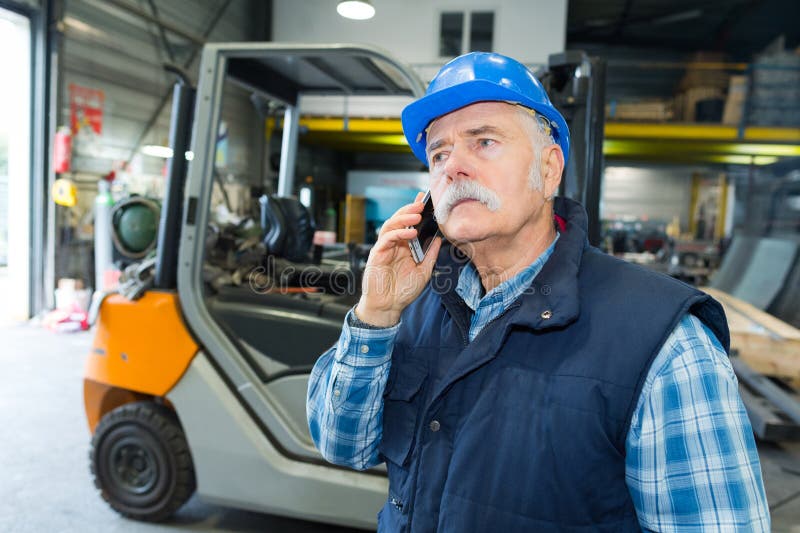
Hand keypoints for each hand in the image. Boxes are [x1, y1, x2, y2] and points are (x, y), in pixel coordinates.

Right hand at [355, 192, 441, 326]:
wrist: (388, 307)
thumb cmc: (403, 291)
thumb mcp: (423, 272)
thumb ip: (430, 255)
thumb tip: (439, 239)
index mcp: (404, 246)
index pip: (409, 224)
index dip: (415, 210)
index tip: (426, 199)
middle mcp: (393, 245)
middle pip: (399, 220)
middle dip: (410, 209)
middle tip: (422, 202)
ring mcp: (384, 248)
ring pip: (391, 225)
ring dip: (404, 217)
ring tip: (417, 214)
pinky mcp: (377, 255)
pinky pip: (386, 239)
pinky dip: (398, 233)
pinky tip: (410, 232)